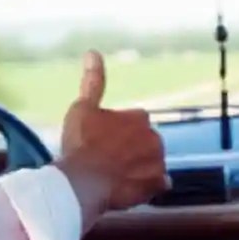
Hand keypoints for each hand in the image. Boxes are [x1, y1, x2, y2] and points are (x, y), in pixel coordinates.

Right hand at [56, 51, 168, 228]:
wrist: (82, 183)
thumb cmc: (80, 145)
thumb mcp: (82, 108)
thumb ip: (93, 81)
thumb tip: (93, 52)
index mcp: (139, 117)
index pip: (133, 122)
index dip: (116, 133)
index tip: (100, 142)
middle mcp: (154, 137)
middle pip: (143, 143)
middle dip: (130, 150)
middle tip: (106, 161)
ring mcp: (158, 162)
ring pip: (150, 162)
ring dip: (138, 167)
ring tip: (114, 176)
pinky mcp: (157, 184)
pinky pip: (158, 183)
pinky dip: (149, 185)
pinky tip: (129, 187)